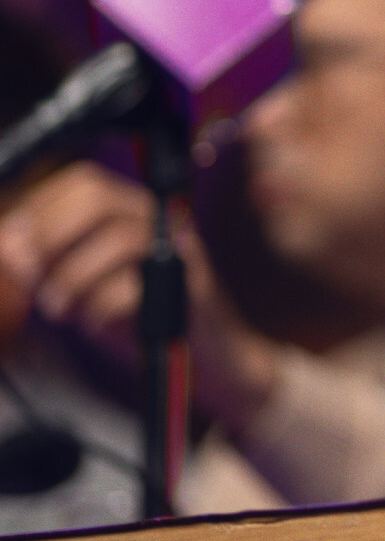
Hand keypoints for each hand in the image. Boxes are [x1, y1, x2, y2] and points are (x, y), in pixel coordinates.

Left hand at [0, 162, 278, 428]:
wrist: (209, 357)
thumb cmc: (143, 319)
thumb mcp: (88, 285)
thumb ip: (53, 265)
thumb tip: (10, 252)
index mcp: (134, 211)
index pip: (85, 182)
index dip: (40, 208)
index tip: (10, 244)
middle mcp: (160, 221)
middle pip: (100, 198)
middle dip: (51, 234)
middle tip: (25, 271)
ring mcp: (181, 251)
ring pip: (118, 240)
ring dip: (71, 276)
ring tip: (55, 308)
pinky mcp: (193, 289)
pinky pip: (135, 290)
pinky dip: (100, 309)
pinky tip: (93, 324)